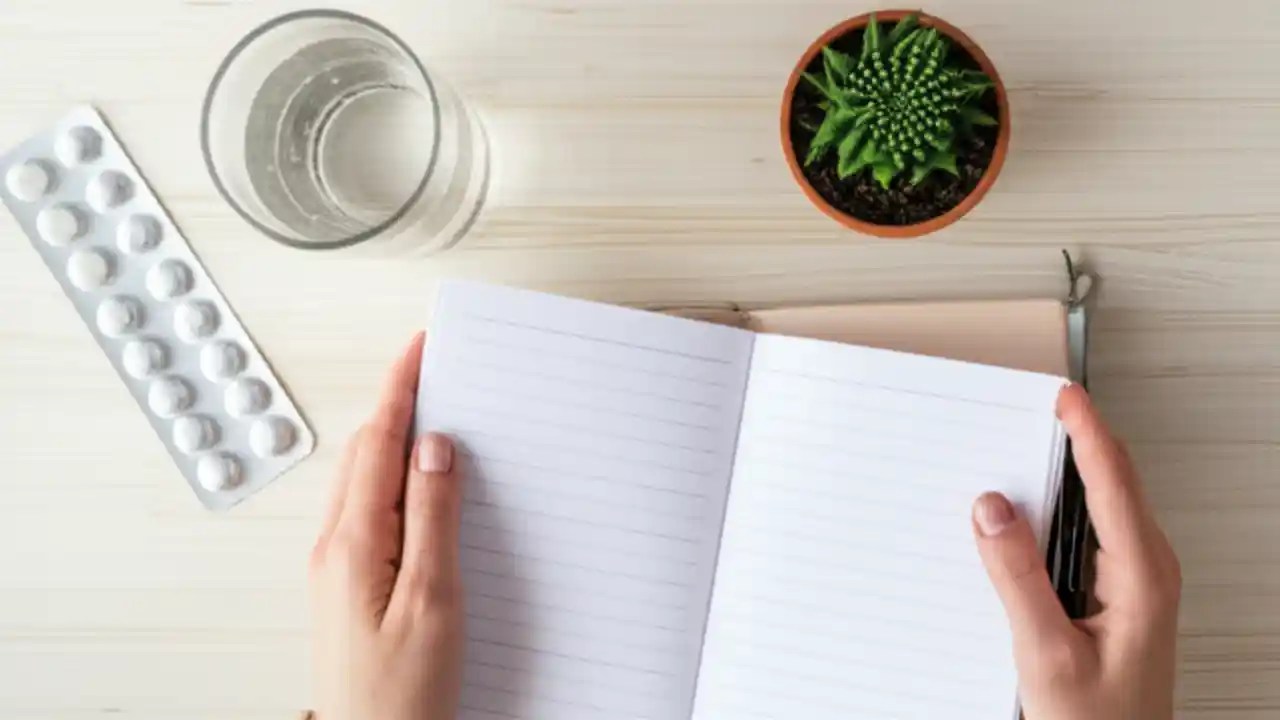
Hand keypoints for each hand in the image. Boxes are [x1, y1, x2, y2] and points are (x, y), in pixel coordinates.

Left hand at [309, 332, 463, 719]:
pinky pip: (367, 511)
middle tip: (431, 370)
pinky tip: (415, 484)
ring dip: (392, 440)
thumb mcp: (432, 602)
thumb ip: (432, 519)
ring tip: (428, 412)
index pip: (379, 443)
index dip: (401, 389)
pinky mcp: (346, 585)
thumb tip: (435, 450)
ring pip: (363, 480)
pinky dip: (391, 479)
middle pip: (364, 454)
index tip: (419, 348)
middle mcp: (334, 547)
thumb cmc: (401, 693)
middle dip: (396, 404)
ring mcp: (335, 567)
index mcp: (353, 543)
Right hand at [972, 384, 1180, 719]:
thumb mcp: (1044, 653)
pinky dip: (1065, 506)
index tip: (1064, 396)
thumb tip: (994, 509)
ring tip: (1028, 444)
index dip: (1087, 432)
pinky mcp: (1118, 593)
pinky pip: (1093, 531)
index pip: (1113, 483)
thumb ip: (1017, 579)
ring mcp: (1137, 581)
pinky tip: (1032, 508)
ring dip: (1070, 472)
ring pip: (1105, 504)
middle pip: (1115, 482)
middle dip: (1078, 439)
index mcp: (1141, 579)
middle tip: (1037, 408)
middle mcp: (1147, 571)